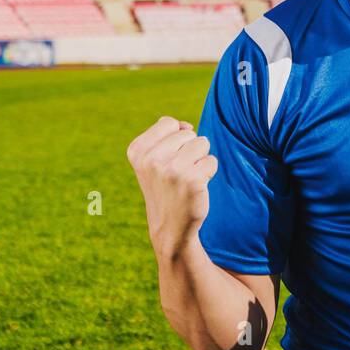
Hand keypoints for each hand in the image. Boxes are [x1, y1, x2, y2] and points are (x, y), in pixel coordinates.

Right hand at [127, 116, 216, 261]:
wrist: (170, 226)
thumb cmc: (165, 186)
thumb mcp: (153, 159)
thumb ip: (167, 135)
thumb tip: (186, 125)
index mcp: (137, 150)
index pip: (169, 123)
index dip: (175, 140)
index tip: (167, 160)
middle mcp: (152, 159)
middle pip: (188, 133)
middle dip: (189, 150)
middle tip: (178, 174)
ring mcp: (172, 169)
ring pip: (202, 143)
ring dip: (200, 159)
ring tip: (187, 178)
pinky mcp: (192, 180)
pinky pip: (212, 161)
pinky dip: (208, 172)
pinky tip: (196, 187)